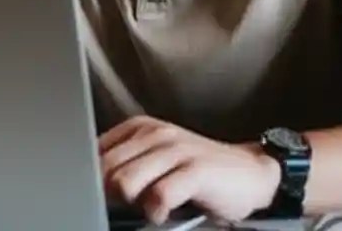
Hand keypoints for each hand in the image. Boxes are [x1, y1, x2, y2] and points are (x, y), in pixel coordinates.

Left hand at [98, 115, 280, 223]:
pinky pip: (158, 196)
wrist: (250, 174)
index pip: (95, 152)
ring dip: (134, 203)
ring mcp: (176, 150)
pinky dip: (157, 212)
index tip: (105, 193)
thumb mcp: (156, 162)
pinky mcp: (195, 169)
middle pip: (105, 170)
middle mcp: (156, 134)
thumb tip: (90, 183)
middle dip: (111, 194)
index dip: (93, 179)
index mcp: (140, 129)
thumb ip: (124, 166)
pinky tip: (165, 212)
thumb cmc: (199, 173)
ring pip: (126, 182)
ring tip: (152, 205)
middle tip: (134, 203)